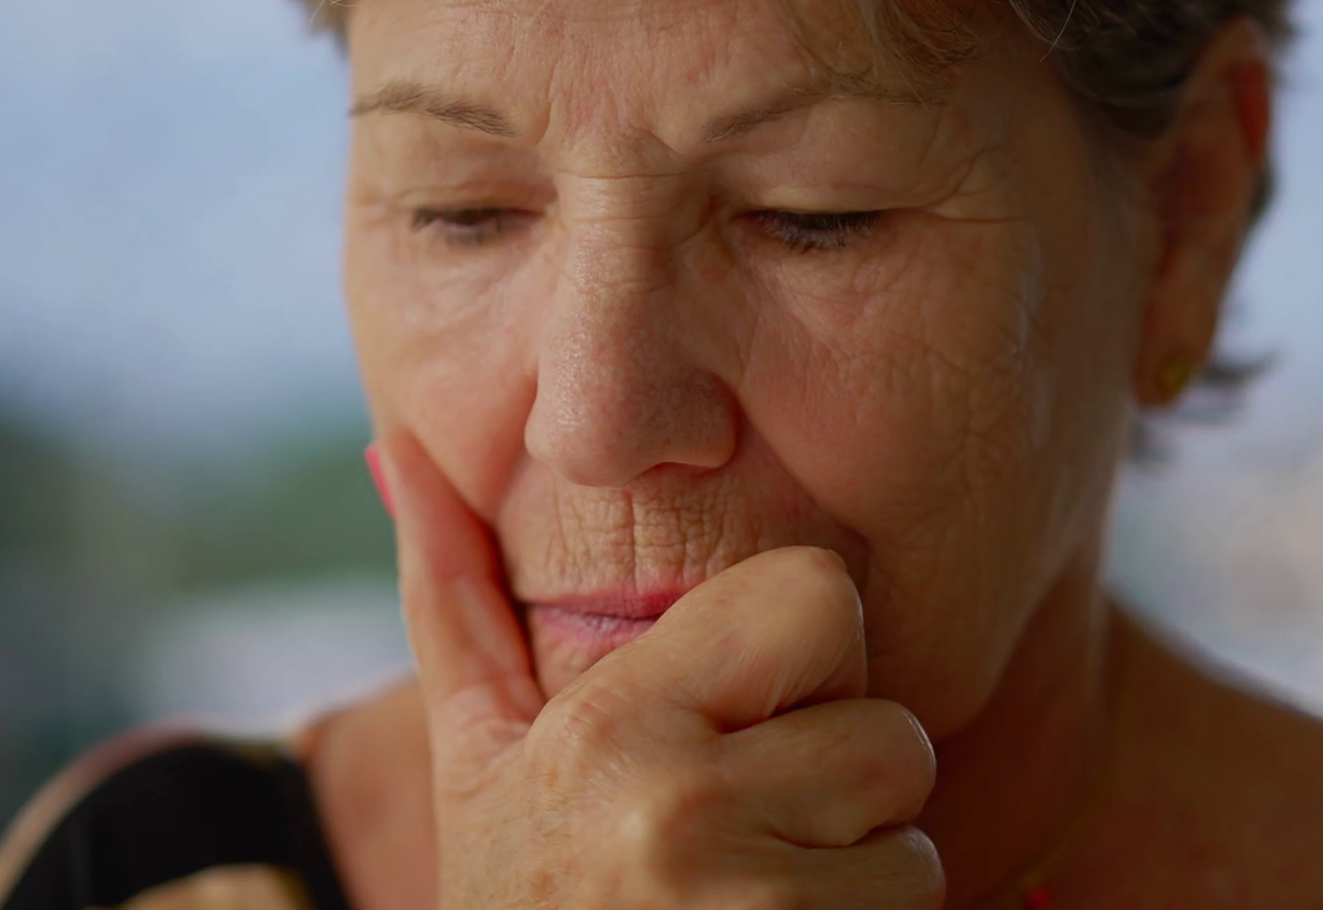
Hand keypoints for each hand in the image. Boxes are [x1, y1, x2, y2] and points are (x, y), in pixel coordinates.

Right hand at [379, 433, 943, 907]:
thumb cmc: (516, 907)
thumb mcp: (472, 765)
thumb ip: (454, 606)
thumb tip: (405, 456)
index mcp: (614, 727)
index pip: (817, 597)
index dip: (803, 657)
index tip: (744, 720)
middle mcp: (691, 814)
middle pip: (897, 734)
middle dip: (843, 788)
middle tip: (751, 833)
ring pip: (917, 851)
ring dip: (857, 885)